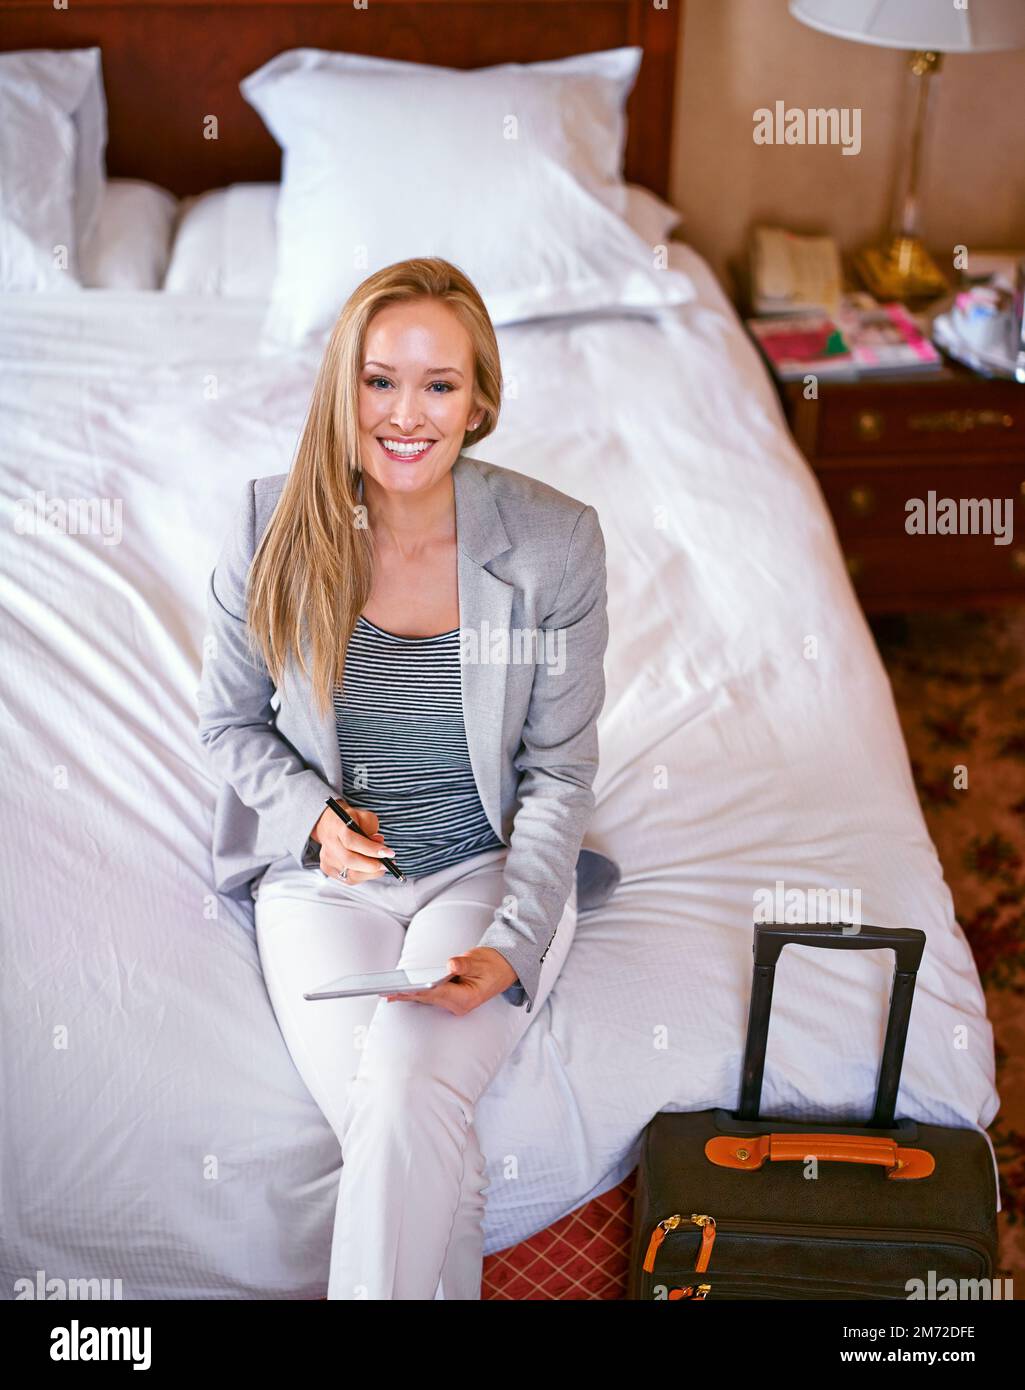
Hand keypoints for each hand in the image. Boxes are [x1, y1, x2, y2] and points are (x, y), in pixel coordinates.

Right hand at [309, 799, 394, 883]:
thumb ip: (372, 829)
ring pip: (350, 874)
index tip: (389, 853)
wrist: (329, 825)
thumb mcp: (364, 817)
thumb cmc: (350, 820)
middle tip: (388, 864)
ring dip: (370, 873)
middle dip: (373, 865)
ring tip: (381, 865)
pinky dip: (363, 876)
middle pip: (349, 860)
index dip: (372, 849)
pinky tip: (369, 869)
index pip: (352, 841)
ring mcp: (326, 859)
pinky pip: (349, 879)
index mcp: (337, 827)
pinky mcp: (328, 869)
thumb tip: (379, 844)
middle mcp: (329, 844)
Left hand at [383, 948, 518, 1013]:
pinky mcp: (450, 998)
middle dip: (408, 995)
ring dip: (408, 995)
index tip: (405, 988)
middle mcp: (459, 1005)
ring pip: (427, 999)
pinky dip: (415, 992)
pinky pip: (430, 996)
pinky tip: (401, 991)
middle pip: (428, 999)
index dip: (420, 990)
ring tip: (387, 992)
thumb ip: (465, 964)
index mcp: (467, 998)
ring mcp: (454, 1003)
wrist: (503, 968)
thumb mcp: (480, 961)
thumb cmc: (492, 964)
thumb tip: (450, 965)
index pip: (438, 994)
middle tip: (387, 992)